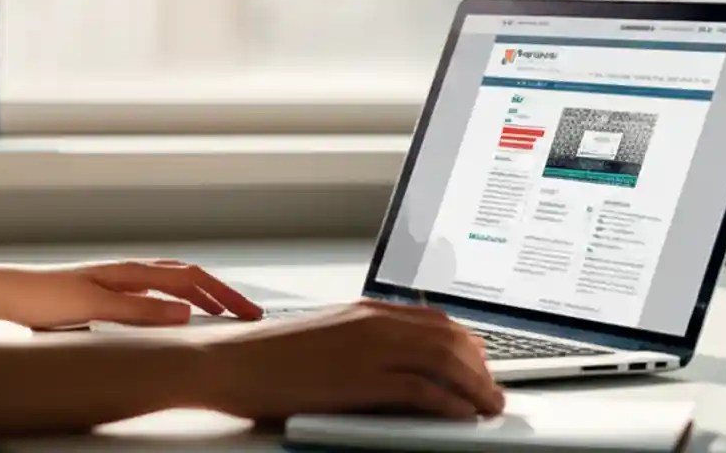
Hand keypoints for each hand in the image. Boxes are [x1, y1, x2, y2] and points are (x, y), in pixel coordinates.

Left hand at [0, 260, 262, 328]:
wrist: (9, 292)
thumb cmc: (45, 297)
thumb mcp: (96, 306)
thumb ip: (141, 310)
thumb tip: (186, 311)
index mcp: (132, 272)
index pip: (192, 279)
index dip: (224, 295)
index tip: (249, 312)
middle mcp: (130, 272)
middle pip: (189, 276)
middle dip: (222, 293)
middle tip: (248, 312)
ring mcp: (119, 280)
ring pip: (173, 282)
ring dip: (202, 295)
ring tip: (222, 311)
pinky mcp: (108, 293)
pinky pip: (156, 292)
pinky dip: (178, 299)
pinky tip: (176, 312)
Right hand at [196, 299, 503, 419]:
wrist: (232, 362)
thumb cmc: (269, 356)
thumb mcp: (326, 338)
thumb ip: (365, 344)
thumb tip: (398, 366)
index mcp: (366, 311)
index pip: (435, 321)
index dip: (467, 343)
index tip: (481, 363)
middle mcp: (374, 322)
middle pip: (448, 338)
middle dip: (480, 366)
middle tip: (493, 391)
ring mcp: (369, 349)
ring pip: (444, 360)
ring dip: (475, 386)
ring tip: (489, 406)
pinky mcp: (361, 379)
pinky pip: (421, 389)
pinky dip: (450, 402)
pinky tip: (461, 415)